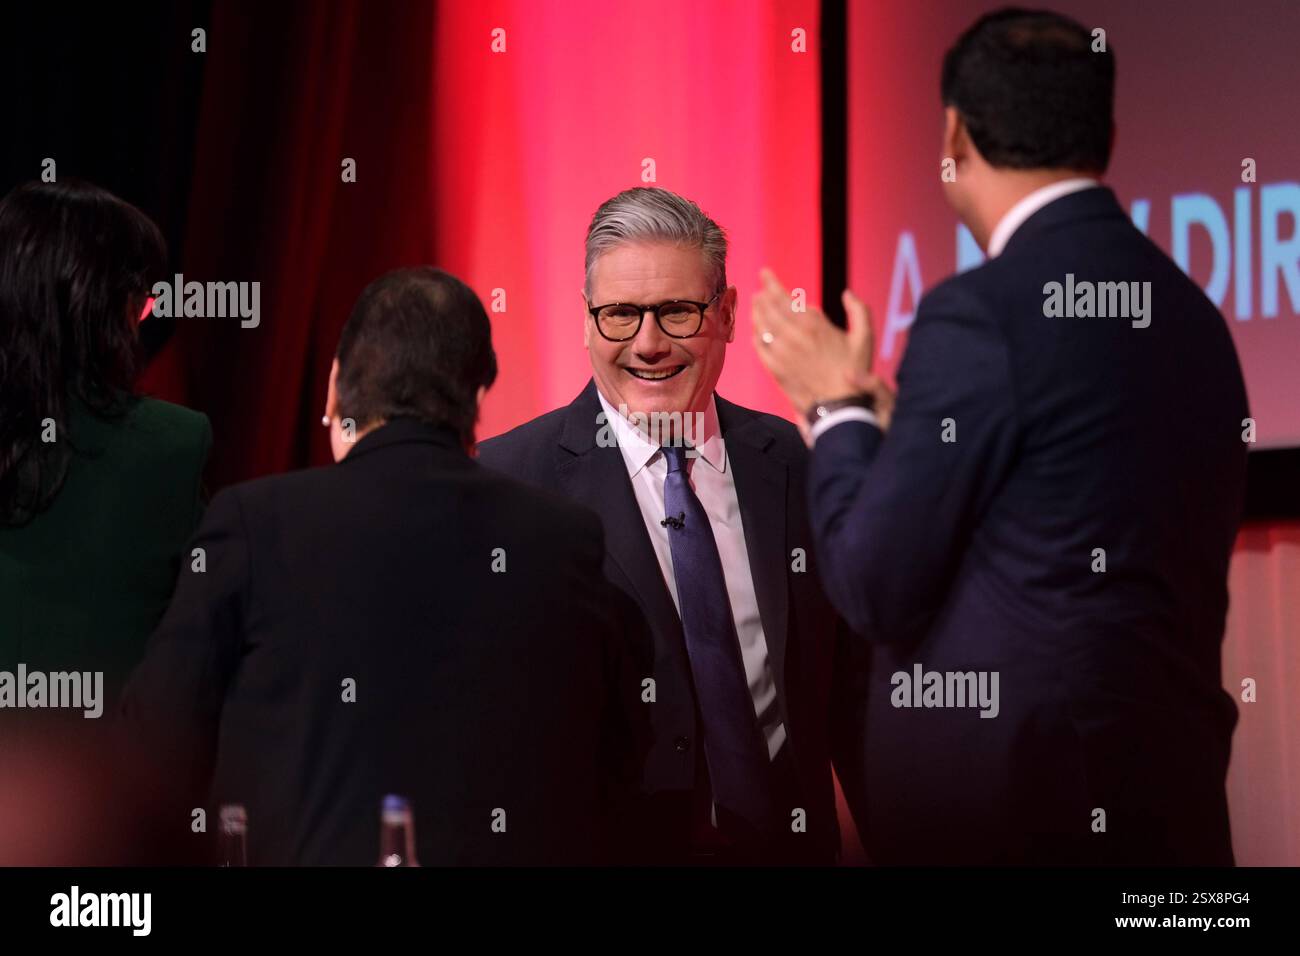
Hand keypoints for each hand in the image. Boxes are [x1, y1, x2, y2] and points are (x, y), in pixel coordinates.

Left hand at [751, 269, 895, 430]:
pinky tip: (756, 331)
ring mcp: (781, 353)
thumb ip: (859, 310)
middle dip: (762, 296)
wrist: (839, 406)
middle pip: (769, 309)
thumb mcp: (865, 338)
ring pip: (761, 326)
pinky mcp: (775, 369)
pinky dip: (755, 336)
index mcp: (813, 324)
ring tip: (755, 305)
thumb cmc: (854, 372)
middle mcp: (793, 336)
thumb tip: (847, 293)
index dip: (772, 283)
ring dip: (756, 312)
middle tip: (758, 289)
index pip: (785, 298)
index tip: (765, 273)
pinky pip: (759, 347)